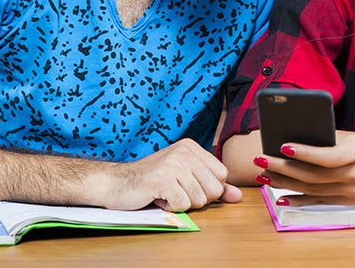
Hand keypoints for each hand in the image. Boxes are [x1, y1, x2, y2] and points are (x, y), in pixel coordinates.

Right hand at [97, 139, 241, 211]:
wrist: (117, 183)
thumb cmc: (152, 181)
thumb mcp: (185, 178)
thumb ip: (213, 186)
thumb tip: (238, 196)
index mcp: (192, 147)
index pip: (222, 175)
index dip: (208, 188)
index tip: (188, 185)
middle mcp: (184, 151)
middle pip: (214, 189)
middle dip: (196, 198)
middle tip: (176, 190)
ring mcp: (174, 163)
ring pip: (199, 199)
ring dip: (182, 203)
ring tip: (165, 192)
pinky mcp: (162, 179)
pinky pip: (182, 204)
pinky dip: (171, 207)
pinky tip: (158, 197)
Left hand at [253, 131, 354, 205]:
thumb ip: (336, 140)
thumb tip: (303, 137)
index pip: (328, 154)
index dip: (304, 151)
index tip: (283, 144)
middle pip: (313, 174)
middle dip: (283, 167)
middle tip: (261, 159)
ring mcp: (354, 191)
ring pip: (313, 189)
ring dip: (286, 182)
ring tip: (265, 174)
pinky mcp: (352, 202)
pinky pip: (321, 202)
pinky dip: (300, 200)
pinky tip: (282, 198)